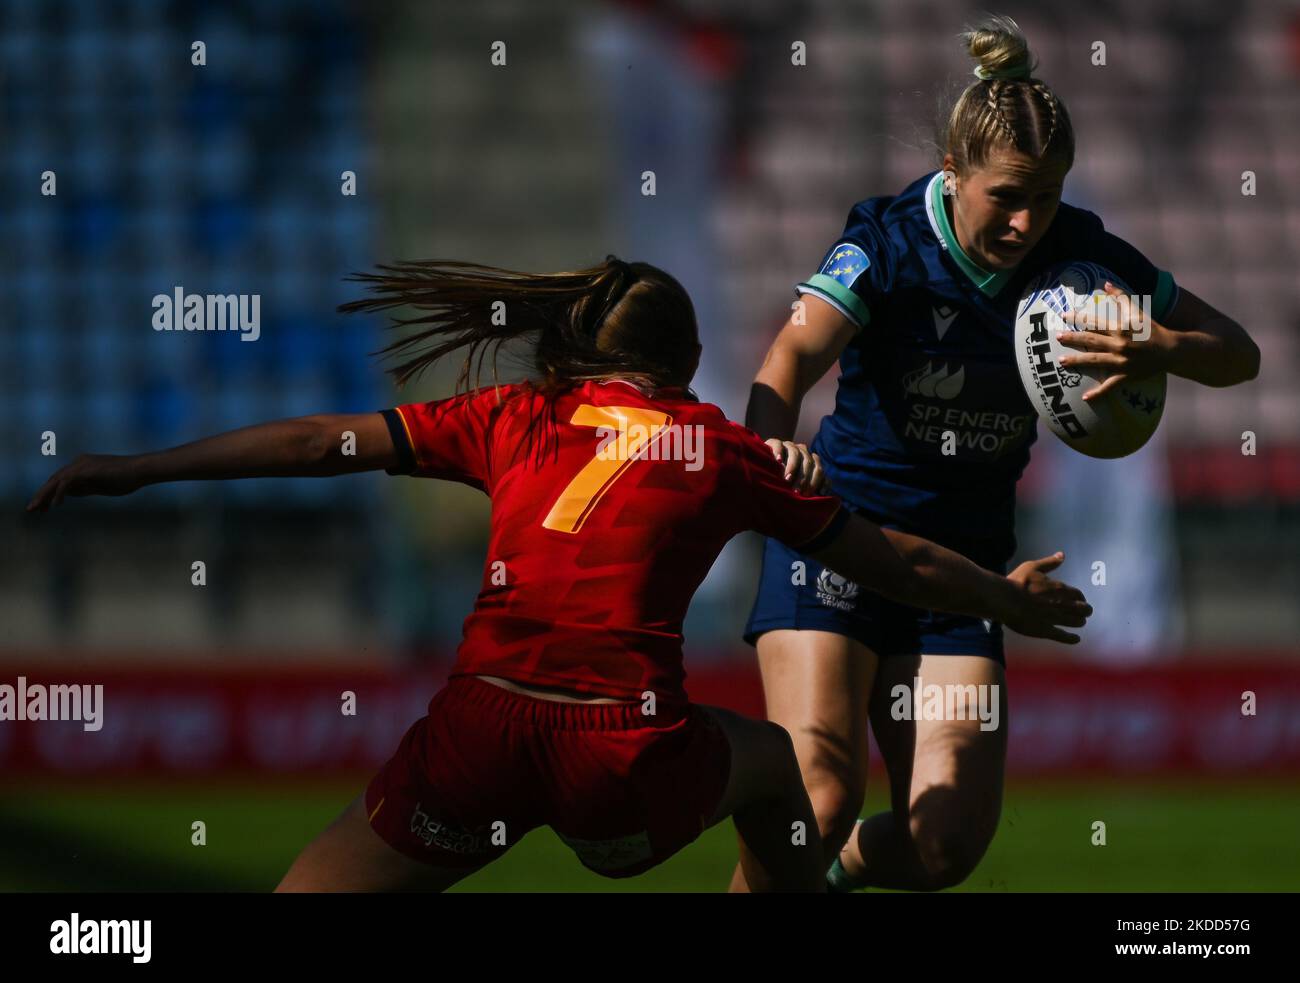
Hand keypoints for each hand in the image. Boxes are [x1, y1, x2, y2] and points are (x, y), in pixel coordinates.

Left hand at [27, 454, 143, 511]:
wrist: (140, 470)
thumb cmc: (126, 479)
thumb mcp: (101, 486)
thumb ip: (85, 488)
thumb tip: (69, 493)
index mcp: (82, 465)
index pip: (60, 480)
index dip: (49, 494)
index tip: (43, 508)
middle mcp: (78, 462)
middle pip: (54, 480)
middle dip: (42, 495)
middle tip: (31, 510)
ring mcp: (81, 465)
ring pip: (56, 481)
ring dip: (44, 496)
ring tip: (36, 509)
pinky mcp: (86, 470)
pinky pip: (66, 483)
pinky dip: (59, 494)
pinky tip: (55, 505)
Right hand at [765, 438, 825, 493]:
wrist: (764, 473)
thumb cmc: (784, 483)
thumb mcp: (800, 486)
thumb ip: (814, 486)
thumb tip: (824, 493)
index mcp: (811, 461)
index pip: (818, 469)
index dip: (814, 482)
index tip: (807, 495)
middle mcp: (802, 451)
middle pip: (808, 462)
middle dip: (803, 478)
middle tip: (796, 492)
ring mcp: (788, 446)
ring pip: (795, 453)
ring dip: (792, 467)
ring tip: (787, 480)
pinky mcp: (773, 442)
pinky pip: (778, 445)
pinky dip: (778, 452)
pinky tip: (777, 461)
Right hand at [1000, 552, 1091, 643]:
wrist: (1004, 599)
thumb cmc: (1016, 582)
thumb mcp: (1032, 567)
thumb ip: (1049, 562)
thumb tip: (1062, 555)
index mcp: (1059, 588)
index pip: (1078, 594)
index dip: (1080, 598)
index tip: (1079, 599)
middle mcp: (1061, 604)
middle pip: (1082, 609)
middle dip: (1085, 610)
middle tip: (1085, 612)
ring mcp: (1055, 618)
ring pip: (1076, 622)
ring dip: (1080, 621)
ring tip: (1080, 622)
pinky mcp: (1045, 630)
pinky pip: (1063, 636)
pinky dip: (1072, 638)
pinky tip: (1076, 638)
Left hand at [1057, 281, 1171, 401]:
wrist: (1172, 350)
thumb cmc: (1153, 329)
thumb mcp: (1138, 311)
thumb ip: (1121, 297)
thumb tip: (1107, 283)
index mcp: (1121, 329)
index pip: (1096, 321)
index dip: (1079, 317)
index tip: (1065, 315)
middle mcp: (1120, 344)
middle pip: (1091, 340)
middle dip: (1073, 338)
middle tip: (1058, 336)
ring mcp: (1122, 361)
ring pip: (1095, 361)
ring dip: (1077, 361)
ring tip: (1061, 361)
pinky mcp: (1126, 376)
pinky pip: (1110, 386)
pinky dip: (1098, 393)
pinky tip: (1084, 398)